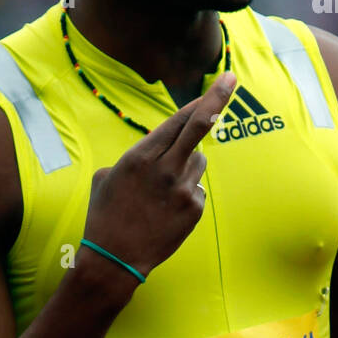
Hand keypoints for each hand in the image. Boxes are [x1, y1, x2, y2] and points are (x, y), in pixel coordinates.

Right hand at [83, 72, 237, 283]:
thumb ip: (134, 158)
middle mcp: (164, 169)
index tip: (220, 83)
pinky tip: (165, 211)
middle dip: (217, 99)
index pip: (177, 120)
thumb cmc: (105, 215)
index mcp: (139, 157)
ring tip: (161, 192)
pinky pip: (197, 189)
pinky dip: (186, 194)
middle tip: (232, 79)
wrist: (115, 259)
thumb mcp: (105, 178)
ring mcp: (183, 189)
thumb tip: (156, 152)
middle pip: (199, 126)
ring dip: (186, 166)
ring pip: (198, 162)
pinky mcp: (194, 209)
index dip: (200, 100)